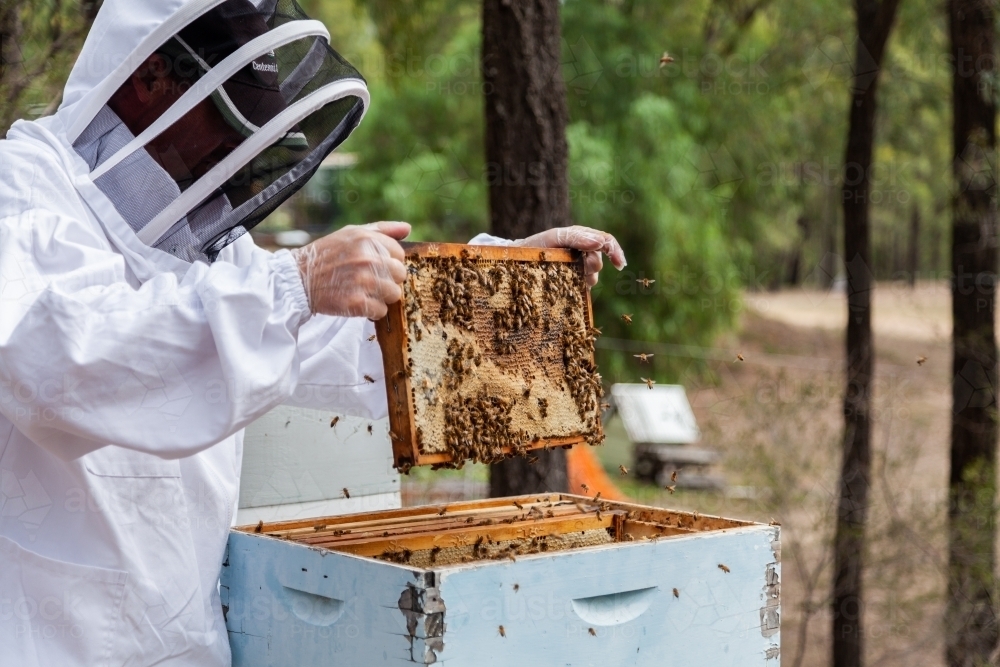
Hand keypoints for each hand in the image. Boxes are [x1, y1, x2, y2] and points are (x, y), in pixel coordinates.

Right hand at [291, 222, 409, 318]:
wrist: (299, 279)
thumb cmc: (328, 254)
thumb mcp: (351, 233)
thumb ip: (382, 230)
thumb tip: (407, 228)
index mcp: (368, 239)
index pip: (400, 255)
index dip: (389, 262)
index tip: (374, 265)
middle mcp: (368, 259)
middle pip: (400, 275)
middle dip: (387, 279)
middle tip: (367, 280)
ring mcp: (363, 282)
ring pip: (394, 295)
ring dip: (381, 296)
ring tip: (362, 291)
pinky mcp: (356, 303)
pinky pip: (381, 311)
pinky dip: (371, 311)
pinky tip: (357, 302)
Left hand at [514, 226, 626, 286]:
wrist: (515, 263)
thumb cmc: (533, 248)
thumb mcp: (553, 238)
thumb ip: (576, 238)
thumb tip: (600, 241)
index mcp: (580, 237)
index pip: (606, 241)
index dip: (615, 251)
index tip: (619, 265)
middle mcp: (581, 252)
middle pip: (600, 260)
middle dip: (593, 265)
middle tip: (579, 267)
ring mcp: (576, 268)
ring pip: (593, 275)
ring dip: (585, 277)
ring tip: (567, 276)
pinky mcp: (571, 282)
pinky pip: (584, 287)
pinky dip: (579, 287)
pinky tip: (567, 285)